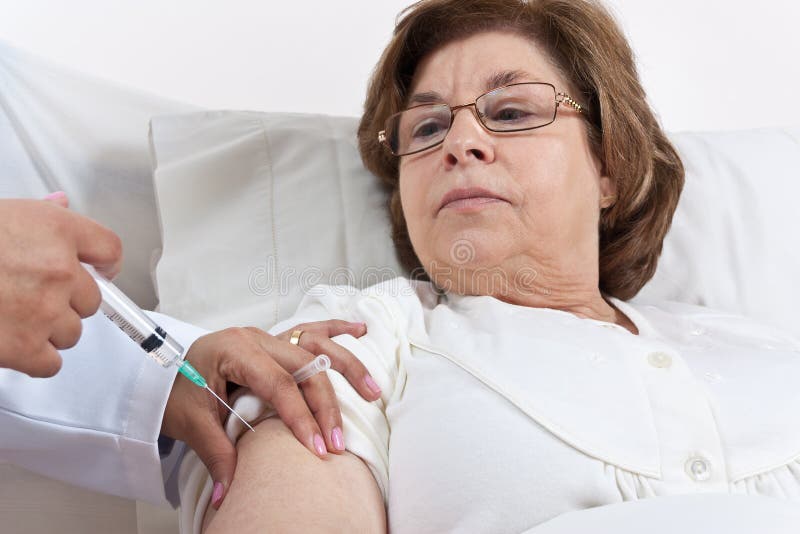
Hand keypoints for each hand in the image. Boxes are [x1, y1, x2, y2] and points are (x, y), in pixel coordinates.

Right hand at [0, 195, 122, 376]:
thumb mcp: (5, 212)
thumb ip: (40, 214)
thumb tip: (61, 204)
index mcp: (57, 231)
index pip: (109, 250)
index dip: (104, 265)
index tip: (100, 273)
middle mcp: (59, 270)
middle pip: (92, 299)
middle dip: (67, 302)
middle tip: (33, 297)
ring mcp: (44, 310)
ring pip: (72, 332)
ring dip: (49, 330)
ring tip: (14, 317)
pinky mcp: (23, 346)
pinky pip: (51, 363)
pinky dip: (35, 359)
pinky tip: (14, 344)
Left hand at [160, 319, 380, 508]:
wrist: (158, 371)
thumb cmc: (173, 390)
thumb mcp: (191, 423)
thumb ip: (217, 454)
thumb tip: (229, 492)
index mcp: (235, 350)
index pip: (278, 383)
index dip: (300, 416)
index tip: (315, 447)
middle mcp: (256, 338)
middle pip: (304, 367)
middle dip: (326, 405)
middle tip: (336, 441)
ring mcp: (267, 337)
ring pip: (316, 347)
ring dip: (346, 367)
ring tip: (372, 390)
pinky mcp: (272, 342)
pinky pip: (309, 331)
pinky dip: (335, 331)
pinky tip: (359, 331)